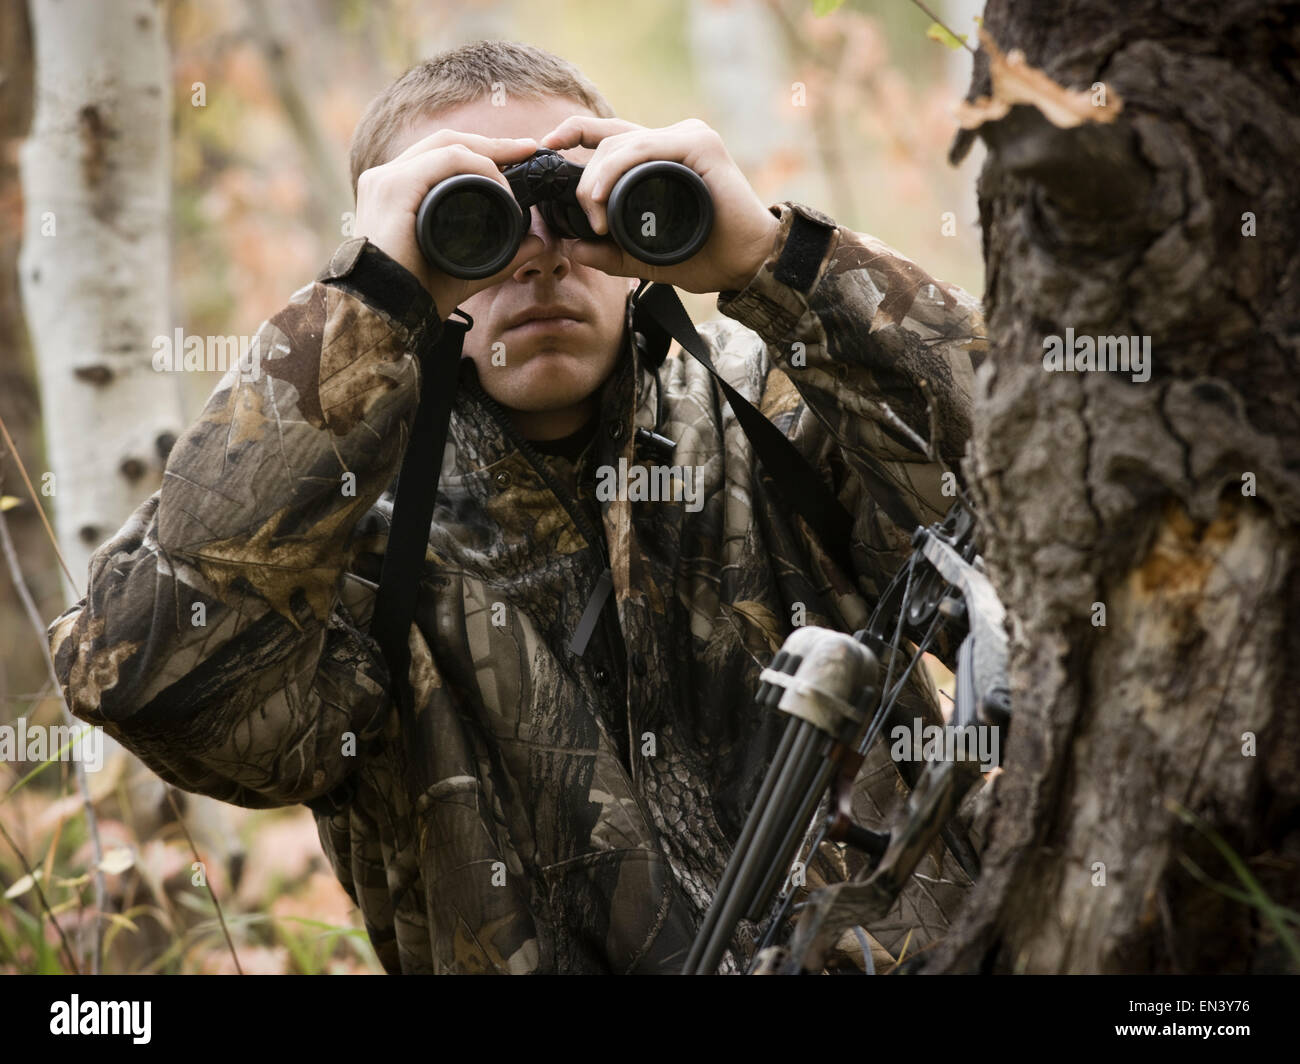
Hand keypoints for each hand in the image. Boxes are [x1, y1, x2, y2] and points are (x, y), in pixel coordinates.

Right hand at [352, 130, 545, 317]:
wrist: (386, 315)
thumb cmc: (417, 295)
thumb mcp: (467, 269)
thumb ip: (503, 257)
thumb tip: (539, 243)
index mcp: (394, 192)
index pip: (440, 156)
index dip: (481, 151)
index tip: (519, 155)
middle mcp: (386, 179)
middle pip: (445, 143)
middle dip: (491, 143)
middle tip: (528, 148)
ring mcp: (386, 180)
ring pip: (448, 146)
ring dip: (489, 153)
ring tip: (519, 166)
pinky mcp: (394, 187)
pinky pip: (445, 159)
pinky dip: (478, 165)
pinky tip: (499, 184)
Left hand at [539, 116, 780, 293]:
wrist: (747, 264)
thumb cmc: (706, 257)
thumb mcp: (644, 257)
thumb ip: (610, 254)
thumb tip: (571, 248)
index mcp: (659, 157)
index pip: (608, 134)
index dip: (572, 133)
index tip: (544, 147)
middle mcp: (672, 139)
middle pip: (607, 141)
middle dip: (584, 180)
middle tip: (587, 222)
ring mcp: (686, 137)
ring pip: (619, 144)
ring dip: (596, 180)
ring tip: (595, 217)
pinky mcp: (698, 143)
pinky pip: (643, 147)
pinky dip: (616, 171)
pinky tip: (603, 198)